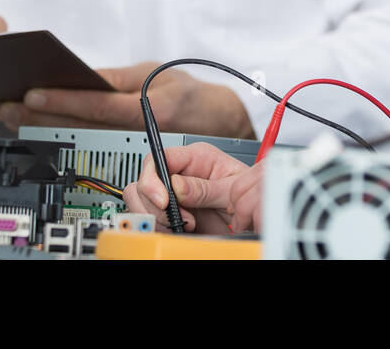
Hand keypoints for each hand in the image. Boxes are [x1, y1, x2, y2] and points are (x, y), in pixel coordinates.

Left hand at [0, 61, 255, 138]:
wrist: (217, 123)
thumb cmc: (186, 94)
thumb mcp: (154, 73)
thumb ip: (115, 79)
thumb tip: (79, 78)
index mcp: (148, 106)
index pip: (96, 104)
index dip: (61, 100)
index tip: (30, 94)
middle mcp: (139, 132)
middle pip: (81, 127)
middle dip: (41, 118)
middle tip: (7, 109)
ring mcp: (133, 149)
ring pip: (81, 141)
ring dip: (45, 130)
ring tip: (15, 119)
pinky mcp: (129, 158)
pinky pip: (91, 148)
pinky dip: (64, 139)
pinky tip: (42, 132)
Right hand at [123, 142, 265, 233]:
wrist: (250, 220)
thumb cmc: (246, 194)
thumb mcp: (231, 188)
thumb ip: (206, 187)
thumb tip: (178, 186)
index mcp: (194, 158)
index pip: (158, 158)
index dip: (153, 179)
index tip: (163, 201)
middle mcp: (178, 173)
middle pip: (143, 181)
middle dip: (155, 204)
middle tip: (179, 218)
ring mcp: (171, 194)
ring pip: (139, 199)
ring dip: (156, 217)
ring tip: (181, 225)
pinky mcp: (168, 212)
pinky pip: (148, 218)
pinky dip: (158, 228)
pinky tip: (177, 230)